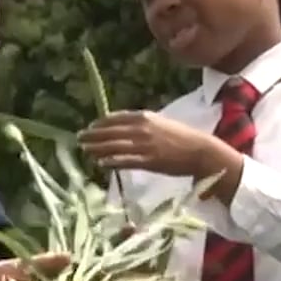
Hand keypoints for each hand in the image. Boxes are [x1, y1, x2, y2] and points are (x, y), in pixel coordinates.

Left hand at [80, 111, 231, 180]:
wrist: (200, 151)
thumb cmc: (183, 137)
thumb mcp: (162, 123)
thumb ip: (144, 124)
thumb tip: (126, 128)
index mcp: (146, 117)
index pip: (117, 118)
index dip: (102, 122)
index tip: (91, 125)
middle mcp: (142, 129)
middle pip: (111, 131)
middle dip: (94, 134)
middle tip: (80, 137)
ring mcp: (144, 145)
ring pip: (115, 146)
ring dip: (97, 147)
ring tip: (85, 149)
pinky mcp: (149, 161)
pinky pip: (125, 161)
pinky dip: (112, 161)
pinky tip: (101, 162)